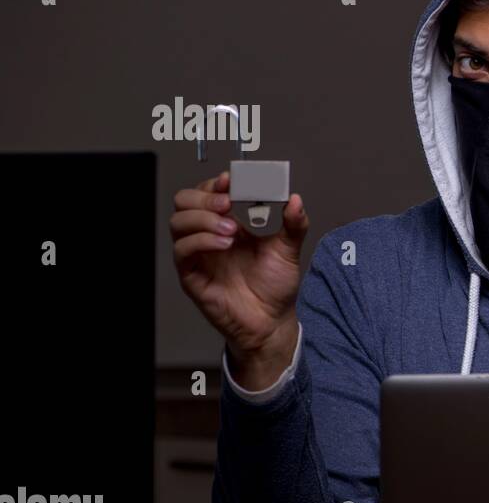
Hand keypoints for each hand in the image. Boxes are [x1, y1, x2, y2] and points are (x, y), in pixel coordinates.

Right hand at [170, 171, 309, 384]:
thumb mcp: (289, 250)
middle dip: (203, 196)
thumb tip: (296, 199)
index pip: (207, 193)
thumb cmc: (274, 288)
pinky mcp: (192, 275)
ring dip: (203, 219)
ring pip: (178, 223)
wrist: (272, 322)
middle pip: (183, 202)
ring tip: (231, 230)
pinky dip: (201, 241)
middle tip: (227, 203)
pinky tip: (224, 244)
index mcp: (229, 225)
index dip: (214, 183)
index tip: (231, 180)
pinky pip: (182, 251)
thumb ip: (294, 224)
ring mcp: (198, 255)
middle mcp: (209, 237)